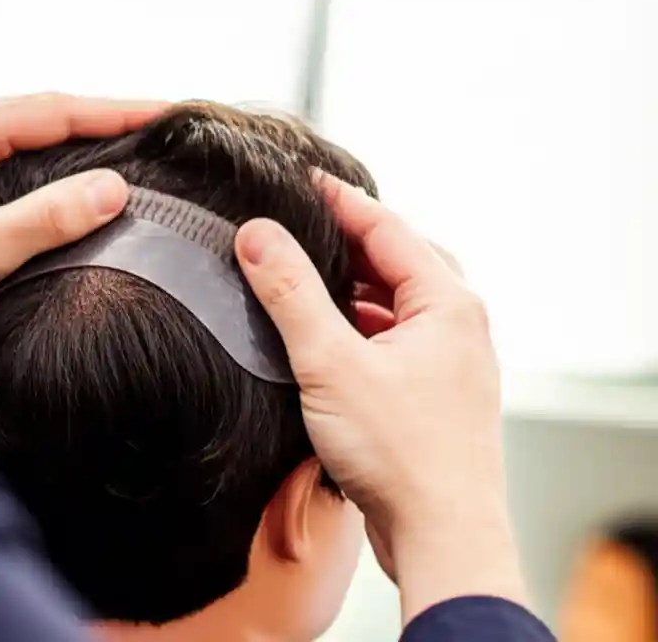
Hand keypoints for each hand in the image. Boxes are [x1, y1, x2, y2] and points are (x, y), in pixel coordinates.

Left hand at [0, 93, 166, 368]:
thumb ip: (49, 217)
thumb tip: (115, 190)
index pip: (58, 109)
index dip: (118, 110)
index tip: (169, 111)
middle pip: (41, 116)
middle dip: (99, 119)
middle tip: (155, 127)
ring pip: (20, 142)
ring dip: (69, 143)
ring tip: (120, 153)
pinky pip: (2, 168)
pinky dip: (40, 172)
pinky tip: (57, 194)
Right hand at [234, 172, 527, 625]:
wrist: (443, 536)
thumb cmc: (401, 453)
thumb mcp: (330, 362)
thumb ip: (291, 293)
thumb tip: (257, 235)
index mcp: (446, 303)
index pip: (387, 227)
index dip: (338, 200)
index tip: (299, 178)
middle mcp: (459, 326)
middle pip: (398, 261)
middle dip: (349, 241)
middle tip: (299, 223)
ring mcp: (451, 362)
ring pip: (398, 304)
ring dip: (354, 288)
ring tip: (303, 279)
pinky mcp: (435, 396)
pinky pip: (396, 340)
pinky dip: (361, 328)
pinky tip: (326, 341)